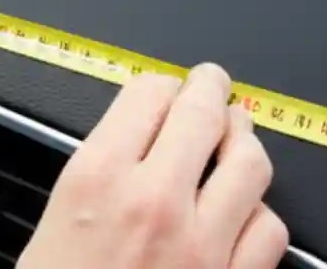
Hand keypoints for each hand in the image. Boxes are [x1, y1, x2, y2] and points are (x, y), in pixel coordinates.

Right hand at [18, 64, 287, 268]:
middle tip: (214, 83)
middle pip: (204, 112)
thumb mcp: (55, 220)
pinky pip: (271, 227)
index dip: (161, 85)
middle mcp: (155, 200)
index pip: (148, 92)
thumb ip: (100, 173)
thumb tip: (138, 139)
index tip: (165, 89)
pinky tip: (245, 212)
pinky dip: (261, 212)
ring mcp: (203, 242)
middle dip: (212, 89)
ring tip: (238, 138)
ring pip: (251, 162)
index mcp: (98, 177)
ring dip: (245, 143)